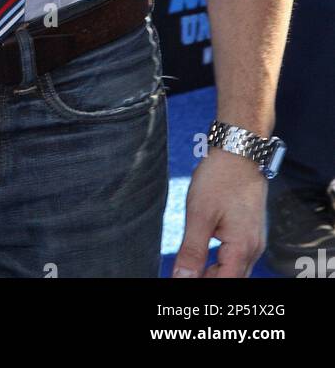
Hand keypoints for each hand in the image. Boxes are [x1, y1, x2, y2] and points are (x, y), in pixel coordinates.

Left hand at [172, 145, 266, 276]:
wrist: (239, 150)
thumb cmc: (219, 178)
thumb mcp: (199, 214)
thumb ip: (192, 251)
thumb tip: (181, 277)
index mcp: (242, 248)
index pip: (223, 283)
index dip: (201, 286)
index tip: (181, 280)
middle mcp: (254, 248)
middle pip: (231, 279)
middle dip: (207, 281)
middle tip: (182, 275)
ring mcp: (255, 239)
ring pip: (235, 270)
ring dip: (214, 274)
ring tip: (190, 269)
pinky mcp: (251, 231)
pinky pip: (238, 256)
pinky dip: (221, 262)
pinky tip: (205, 256)